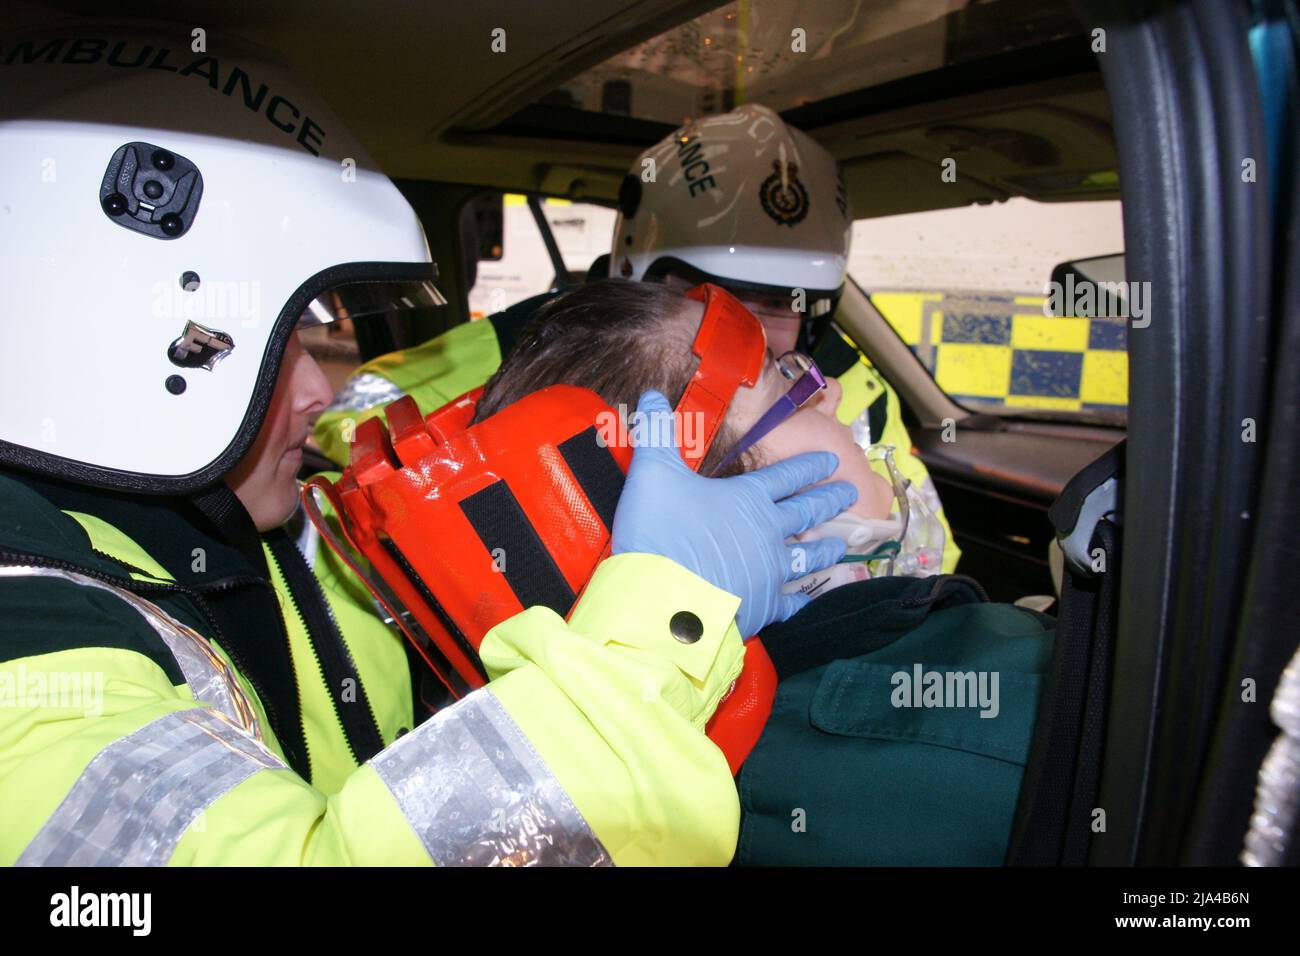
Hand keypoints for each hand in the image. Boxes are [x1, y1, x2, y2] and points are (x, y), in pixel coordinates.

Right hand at [612, 390, 856, 635]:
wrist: (662, 598)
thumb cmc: (660, 531)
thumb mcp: (653, 472)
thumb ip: (657, 433)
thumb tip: (651, 393)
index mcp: (748, 498)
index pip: (787, 476)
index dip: (809, 465)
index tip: (831, 459)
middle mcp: (768, 531)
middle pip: (807, 511)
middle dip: (830, 500)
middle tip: (851, 493)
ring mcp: (770, 570)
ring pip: (808, 556)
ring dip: (826, 548)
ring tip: (842, 544)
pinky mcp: (764, 605)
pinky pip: (791, 602)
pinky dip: (802, 600)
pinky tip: (809, 600)